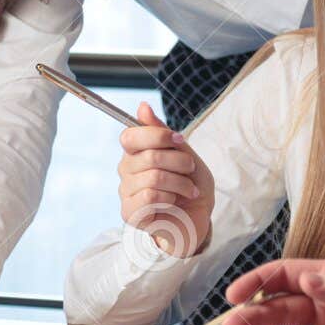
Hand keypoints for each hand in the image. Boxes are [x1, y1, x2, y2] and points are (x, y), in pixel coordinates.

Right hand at [117, 101, 213, 257]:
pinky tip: (174, 202)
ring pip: (153, 176)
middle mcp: (126, 171)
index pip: (130, 136)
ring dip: (180, 182)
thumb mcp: (184, 154)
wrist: (198, 218)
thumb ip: (162, 132)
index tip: (180, 141)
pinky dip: (170, 197)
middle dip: (179, 161)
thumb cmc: (190, 185)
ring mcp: (126, 193)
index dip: (158, 135)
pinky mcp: (130, 214)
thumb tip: (143, 106)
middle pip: (148, 156)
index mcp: (135, 153)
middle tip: (190, 170)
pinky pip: (149, 196)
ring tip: (189, 190)